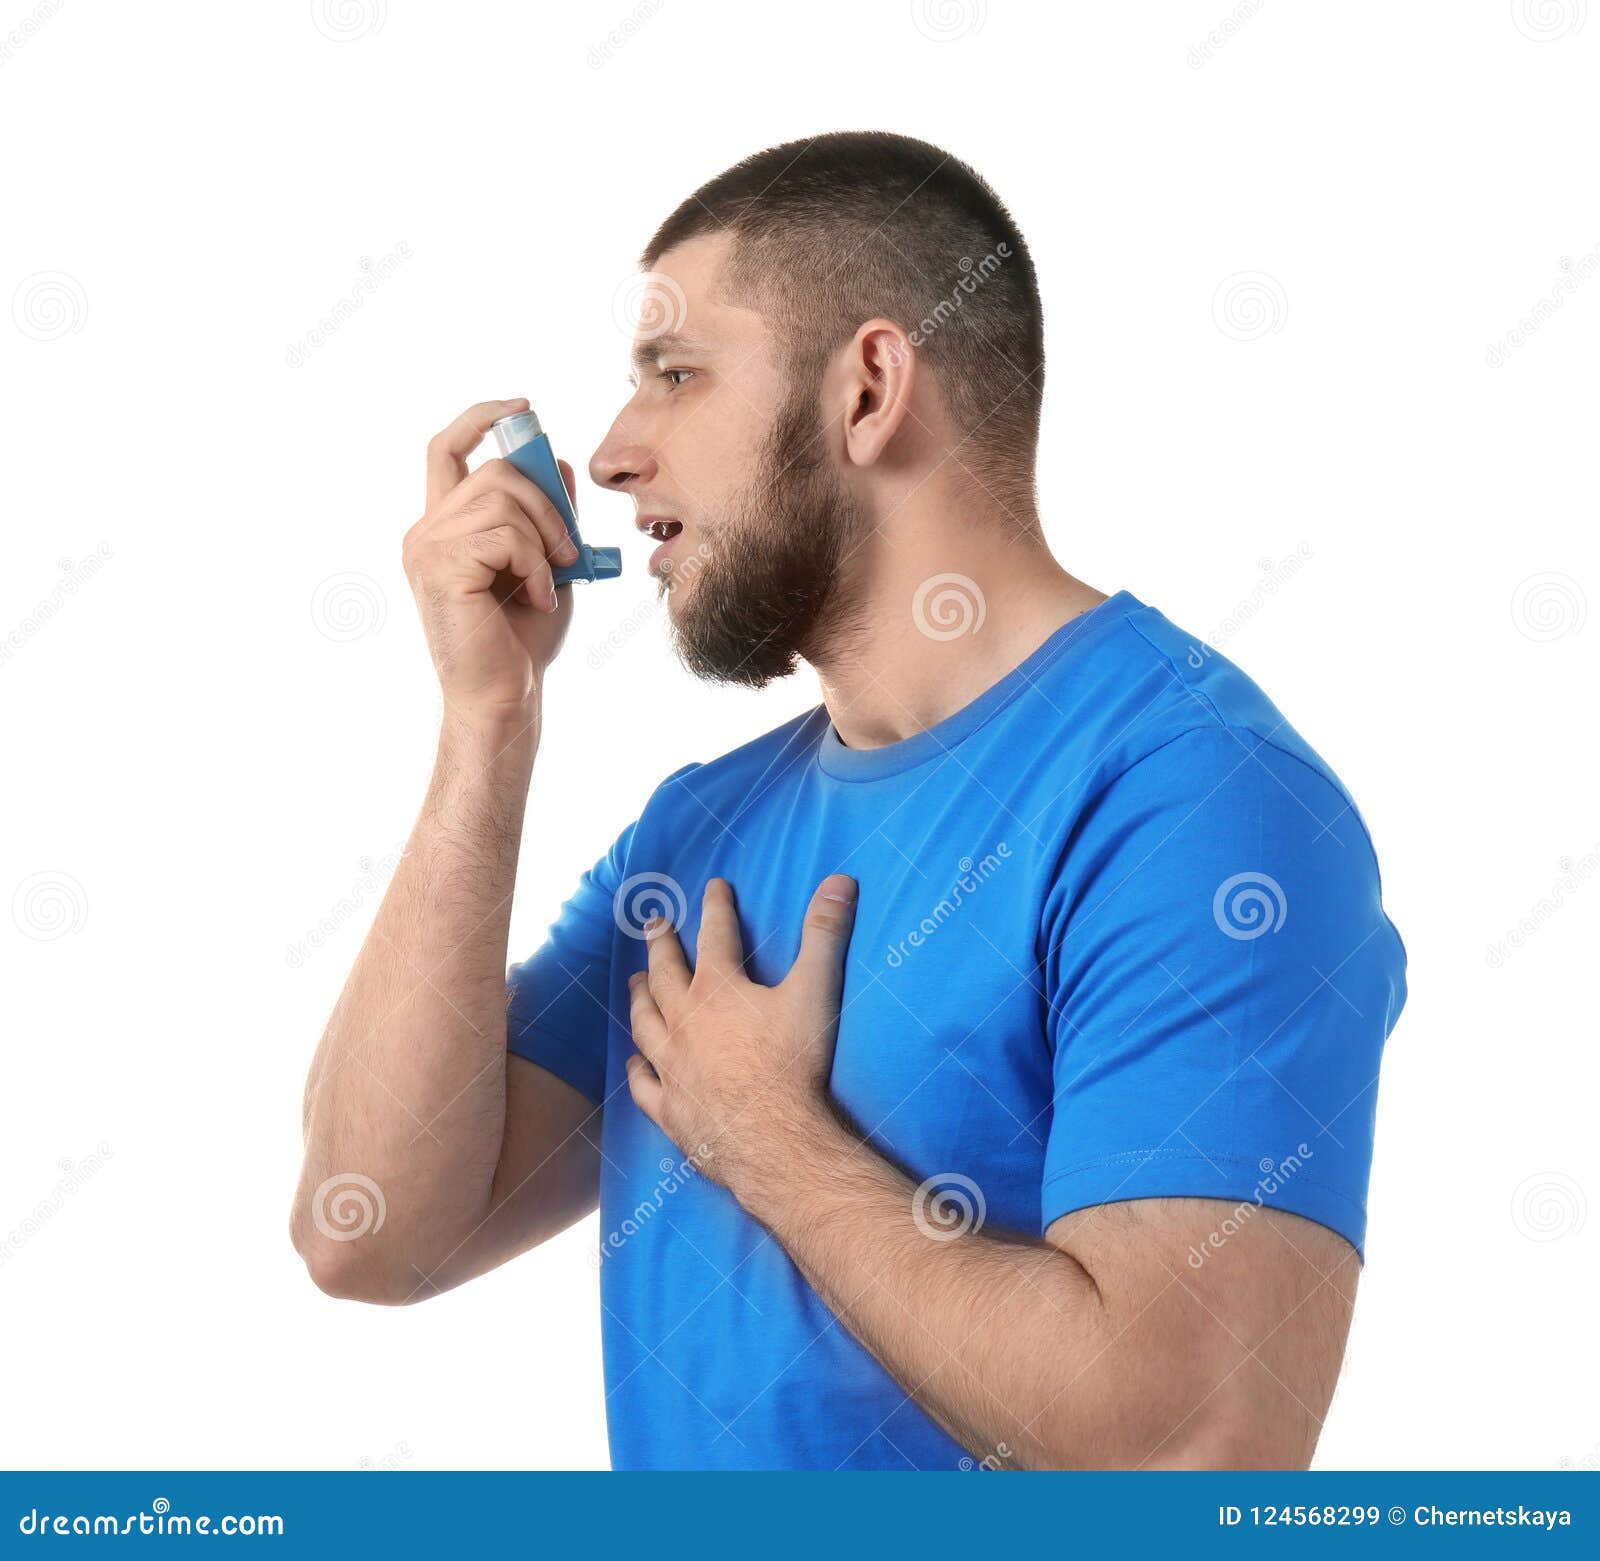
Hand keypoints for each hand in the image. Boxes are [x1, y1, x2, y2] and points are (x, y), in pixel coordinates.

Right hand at [402, 398, 580, 727]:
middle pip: (494, 470)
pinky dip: (537, 565)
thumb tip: (556, 461)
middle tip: (568, 549)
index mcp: (445, 525)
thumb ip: (546, 515)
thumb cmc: (522, 639)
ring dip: (546, 538)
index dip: (481, 418)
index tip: (523, 408)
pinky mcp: (440, 568)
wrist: (506, 694)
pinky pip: (505, 536)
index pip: (448, 448)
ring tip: (550, 581)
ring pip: (503, 499)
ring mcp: (427, 548)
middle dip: (547, 501)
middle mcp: (427, 531)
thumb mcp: (546, 563)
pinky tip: (538, 598)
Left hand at [626, 875, 858, 1205]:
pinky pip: (644, 1084)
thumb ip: (824, 934)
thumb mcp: (815, 991)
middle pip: (665, 974)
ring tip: (635, 981)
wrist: (774, 1141)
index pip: (715, 934)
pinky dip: (637, 1069)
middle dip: (662, 944)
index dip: (716, 906)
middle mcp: (684, 1022)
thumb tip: (839, 881)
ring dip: (639, 998)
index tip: (714, 886)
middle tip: (656, 924)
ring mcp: (671, 1066)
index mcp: (718, 990)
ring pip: (644, 1022)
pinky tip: (634, 1061)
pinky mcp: (669, 1109)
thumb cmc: (794, 1065)